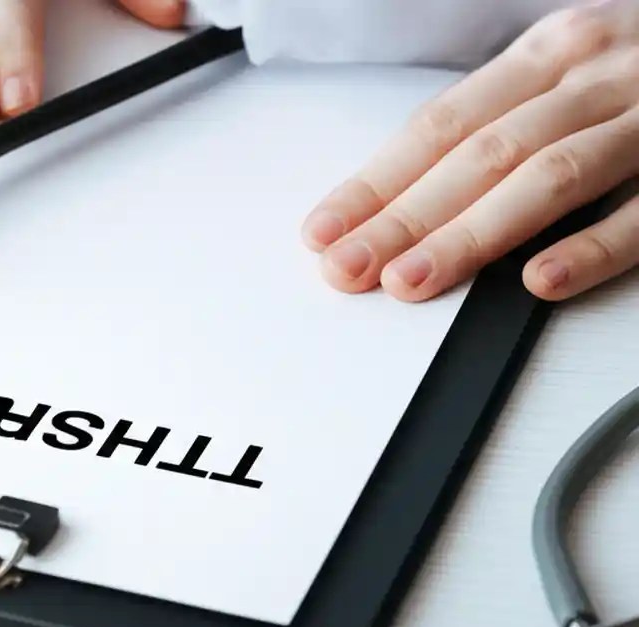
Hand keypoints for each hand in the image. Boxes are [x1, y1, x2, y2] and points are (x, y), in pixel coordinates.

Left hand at [302, 0, 638, 302]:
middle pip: (479, 154)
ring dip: (472, 234)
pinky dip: (593, 246)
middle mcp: (595, 74)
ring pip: (547, 176)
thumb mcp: (571, 71)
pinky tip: (540, 280)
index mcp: (549, 53)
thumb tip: (405, 198)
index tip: (324, 231)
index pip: (439, 126)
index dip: (377, 182)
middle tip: (347, 269)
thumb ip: (503, 122)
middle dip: (403, 218)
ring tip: (413, 281)